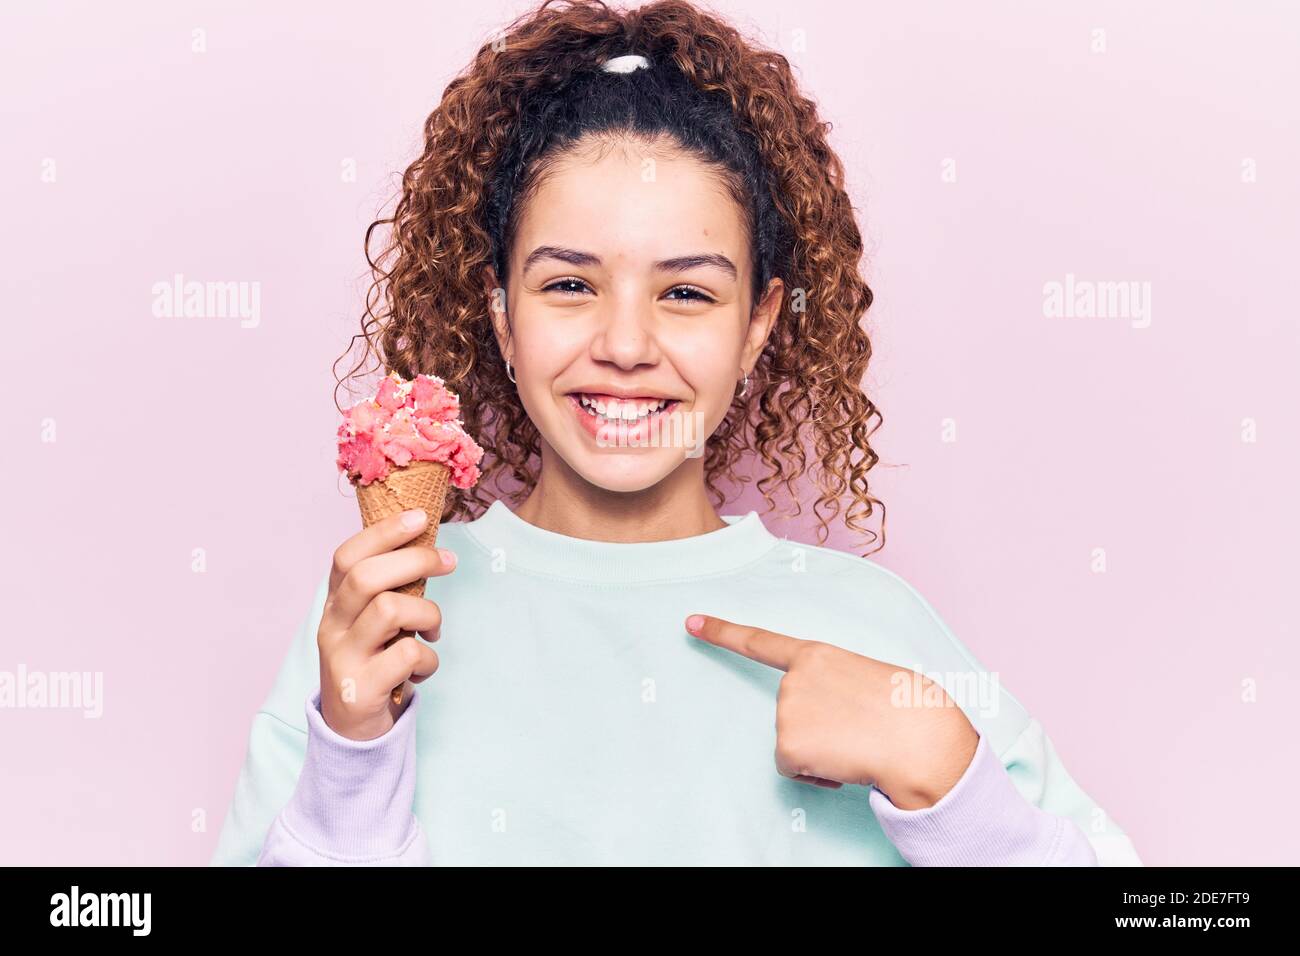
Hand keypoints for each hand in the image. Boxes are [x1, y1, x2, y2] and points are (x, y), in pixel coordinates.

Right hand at [317, 508, 456, 740]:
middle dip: (416, 560)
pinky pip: (407, 655)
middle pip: (367, 577)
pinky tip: (423, 667)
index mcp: (335, 604)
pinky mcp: (362, 688)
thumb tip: (431, 547)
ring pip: (390, 610)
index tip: (420, 517)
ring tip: (432, 628)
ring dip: (428, 613)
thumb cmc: (374, 663)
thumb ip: (389, 590)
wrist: (352, 730)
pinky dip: (428, 658)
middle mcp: (332, 627)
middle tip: (448, 562)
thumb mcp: (372, 624)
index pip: (347, 556)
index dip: (384, 532)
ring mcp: (343, 658)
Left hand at [685, 614, 978, 808]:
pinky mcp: (786, 745)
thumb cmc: (907, 709)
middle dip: (817, 727)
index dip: (722, 631)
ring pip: (791, 744)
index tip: (691, 621)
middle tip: (855, 727)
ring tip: (855, 742)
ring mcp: (786, 710)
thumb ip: (834, 685)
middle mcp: (792, 679)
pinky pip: (792, 769)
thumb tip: (829, 719)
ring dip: (819, 750)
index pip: (760, 641)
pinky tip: (843, 761)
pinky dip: (816, 773)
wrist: (920, 739)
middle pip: (788, 714)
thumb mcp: (866, 678)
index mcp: (816, 655)